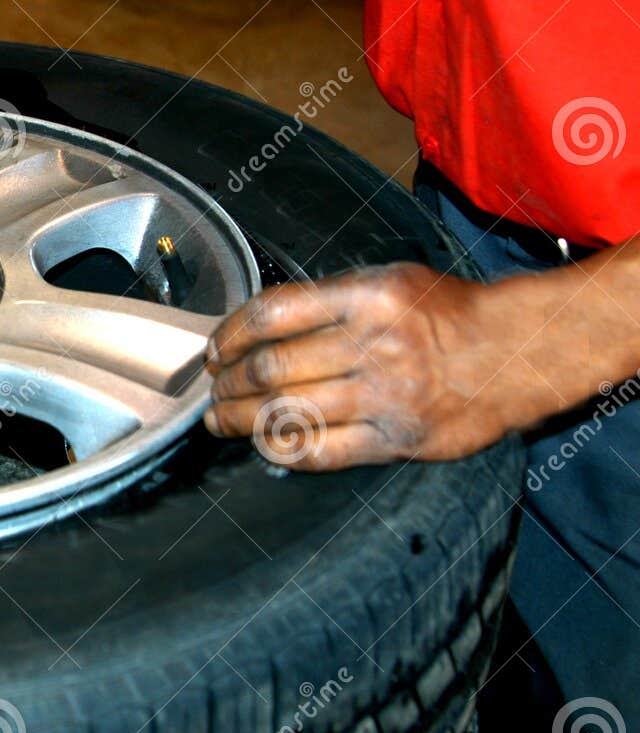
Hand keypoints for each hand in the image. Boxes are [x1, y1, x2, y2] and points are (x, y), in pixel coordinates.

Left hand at [203, 263, 534, 469]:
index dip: (230, 334)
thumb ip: (327, 301)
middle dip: (228, 382)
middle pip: (271, 368)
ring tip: (221, 420)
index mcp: (367, 296)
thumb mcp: (389, 281)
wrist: (519, 351)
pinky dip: (282, 449)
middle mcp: (374, 344)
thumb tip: (257, 327)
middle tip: (213, 389)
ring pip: (288, 412)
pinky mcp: (398, 438)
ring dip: (240, 419)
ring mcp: (386, 395)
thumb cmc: (447, 313)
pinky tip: (265, 443)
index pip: (273, 313)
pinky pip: (323, 451)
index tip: (214, 349)